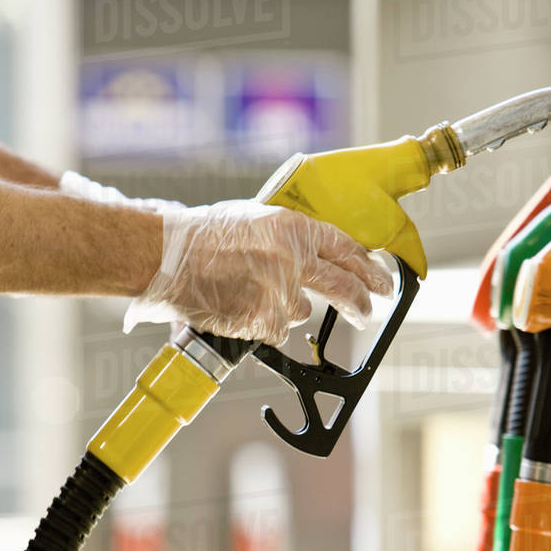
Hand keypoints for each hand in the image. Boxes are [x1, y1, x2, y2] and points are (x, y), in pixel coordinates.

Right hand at [123, 198, 393, 345]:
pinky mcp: (265, 321)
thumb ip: (288, 237)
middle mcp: (295, 259)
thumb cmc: (202, 237)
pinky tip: (237, 308)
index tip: (382, 281)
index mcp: (295, 228)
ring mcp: (281, 292)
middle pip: (345, 288)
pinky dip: (259, 325)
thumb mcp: (254, 220)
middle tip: (368, 313)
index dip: (370, 268)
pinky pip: (274, 330)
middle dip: (361, 304)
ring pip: (300, 311)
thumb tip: (314, 254)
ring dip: (282, 308)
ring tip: (249, 293)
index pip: (348, 249)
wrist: (167, 259)